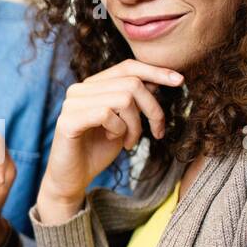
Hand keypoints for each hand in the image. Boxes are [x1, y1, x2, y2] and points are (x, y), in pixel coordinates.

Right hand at [35, 59, 182, 223]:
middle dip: (152, 109)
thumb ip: (135, 102)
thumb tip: (157, 82)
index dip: (155, 71)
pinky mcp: (68, 120)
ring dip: (135, 125)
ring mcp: (72, 103)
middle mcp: (80, 89)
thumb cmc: (97, 151)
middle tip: (156, 132)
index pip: (127, 67)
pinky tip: (112, 140)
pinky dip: (119, 129)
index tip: (179, 80)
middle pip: (132, 84)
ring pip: (123, 99)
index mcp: (93, 86)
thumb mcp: (124, 123)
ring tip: (130, 141)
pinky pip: (106, 114)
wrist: (73, 179)